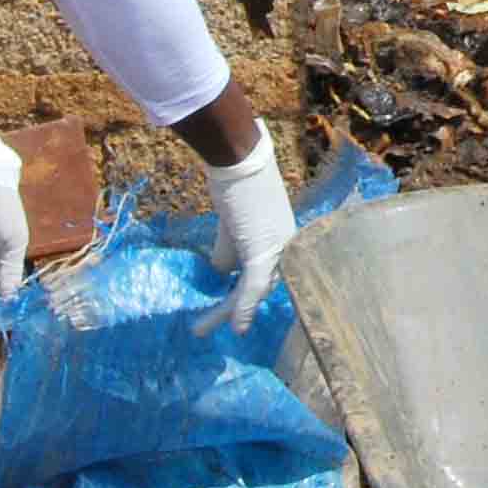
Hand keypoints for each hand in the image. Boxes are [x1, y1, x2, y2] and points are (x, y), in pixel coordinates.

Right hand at [204, 131, 299, 333]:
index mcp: (283, 237)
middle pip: (261, 285)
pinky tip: (235, 328)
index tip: (235, 311)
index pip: (267, 274)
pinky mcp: (262, 250)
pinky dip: (243, 309)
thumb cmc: (236, 183)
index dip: (250, 296)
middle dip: (237, 308)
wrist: (239, 159)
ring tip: (201, 327)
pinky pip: (253, 286)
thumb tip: (221, 273)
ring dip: (227, 312)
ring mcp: (277, 248)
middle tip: (220, 328)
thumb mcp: (233, 223)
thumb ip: (230, 249)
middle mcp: (286, 244)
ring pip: (254, 290)